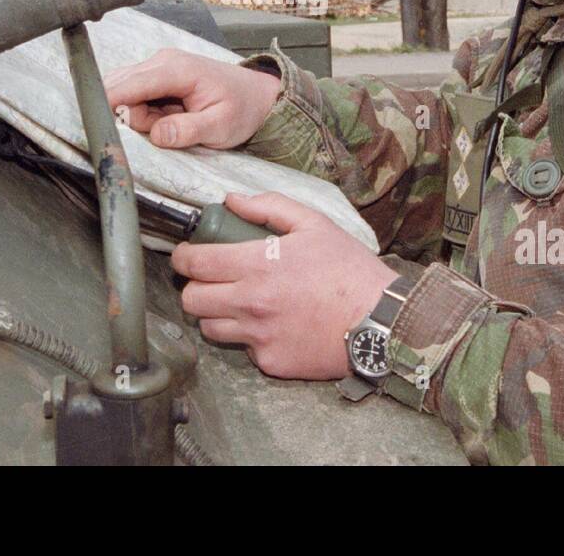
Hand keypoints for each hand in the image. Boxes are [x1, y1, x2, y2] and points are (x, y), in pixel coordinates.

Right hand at [104, 48, 280, 149]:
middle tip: (163, 129)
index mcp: (178, 69)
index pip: (131, 83)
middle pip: (121, 88)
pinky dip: (144, 112)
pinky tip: (166, 116)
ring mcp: (158, 66)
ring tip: (171, 122)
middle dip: (131, 116)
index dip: (109, 102)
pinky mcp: (156, 75)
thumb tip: (158, 135)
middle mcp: (163, 61)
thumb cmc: (241, 108)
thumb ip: (188, 131)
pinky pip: (134, 95)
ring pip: (124, 93)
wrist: (256, 96)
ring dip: (138, 115)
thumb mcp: (220, 127)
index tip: (95, 122)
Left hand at [172, 192, 397, 379]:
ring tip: (238, 302)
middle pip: (191, 300)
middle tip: (211, 280)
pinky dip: (250, 337)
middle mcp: (251, 303)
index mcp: (257, 265)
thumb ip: (269, 206)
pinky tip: (272, 324)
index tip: (187, 255)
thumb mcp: (313, 224)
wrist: (380, 322)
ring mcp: (259, 337)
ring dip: (216, 314)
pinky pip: (244, 349)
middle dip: (194, 287)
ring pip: (209, 328)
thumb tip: (231, 200)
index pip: (195, 264)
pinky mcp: (271, 363)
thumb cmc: (349, 269)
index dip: (183, 257)